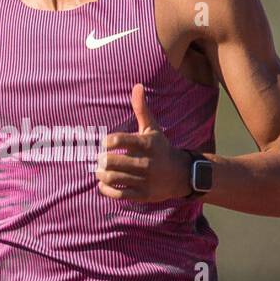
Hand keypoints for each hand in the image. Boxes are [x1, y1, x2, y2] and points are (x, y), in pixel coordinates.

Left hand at [96, 83, 189, 201]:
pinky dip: (106, 190)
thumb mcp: (152, 128)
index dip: (107, 141)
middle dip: (101, 160)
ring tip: (99, 170)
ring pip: (114, 178)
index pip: (120, 140)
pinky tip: (103, 184)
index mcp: (146, 144)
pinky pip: (119, 194)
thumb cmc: (160, 148)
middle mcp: (145, 163)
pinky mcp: (142, 195)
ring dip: (101, 174)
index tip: (105, 143)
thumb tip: (137, 85)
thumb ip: (141, 108)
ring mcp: (144, 180)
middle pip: (113, 162)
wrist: (180, 174)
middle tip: (99, 158)